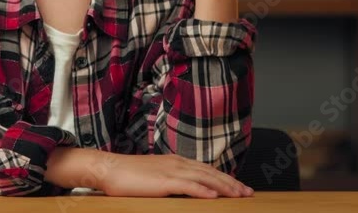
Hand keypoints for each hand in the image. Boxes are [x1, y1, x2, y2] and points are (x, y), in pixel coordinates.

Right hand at [98, 153, 253, 197]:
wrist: (109, 168)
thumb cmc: (127, 175)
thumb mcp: (154, 175)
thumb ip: (170, 180)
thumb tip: (183, 190)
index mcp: (175, 162)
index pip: (206, 169)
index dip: (224, 177)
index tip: (239, 186)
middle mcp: (177, 163)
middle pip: (211, 172)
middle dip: (231, 182)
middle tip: (248, 192)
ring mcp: (171, 171)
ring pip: (204, 178)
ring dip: (224, 186)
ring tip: (239, 194)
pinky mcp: (163, 181)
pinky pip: (188, 186)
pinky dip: (203, 190)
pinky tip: (214, 196)